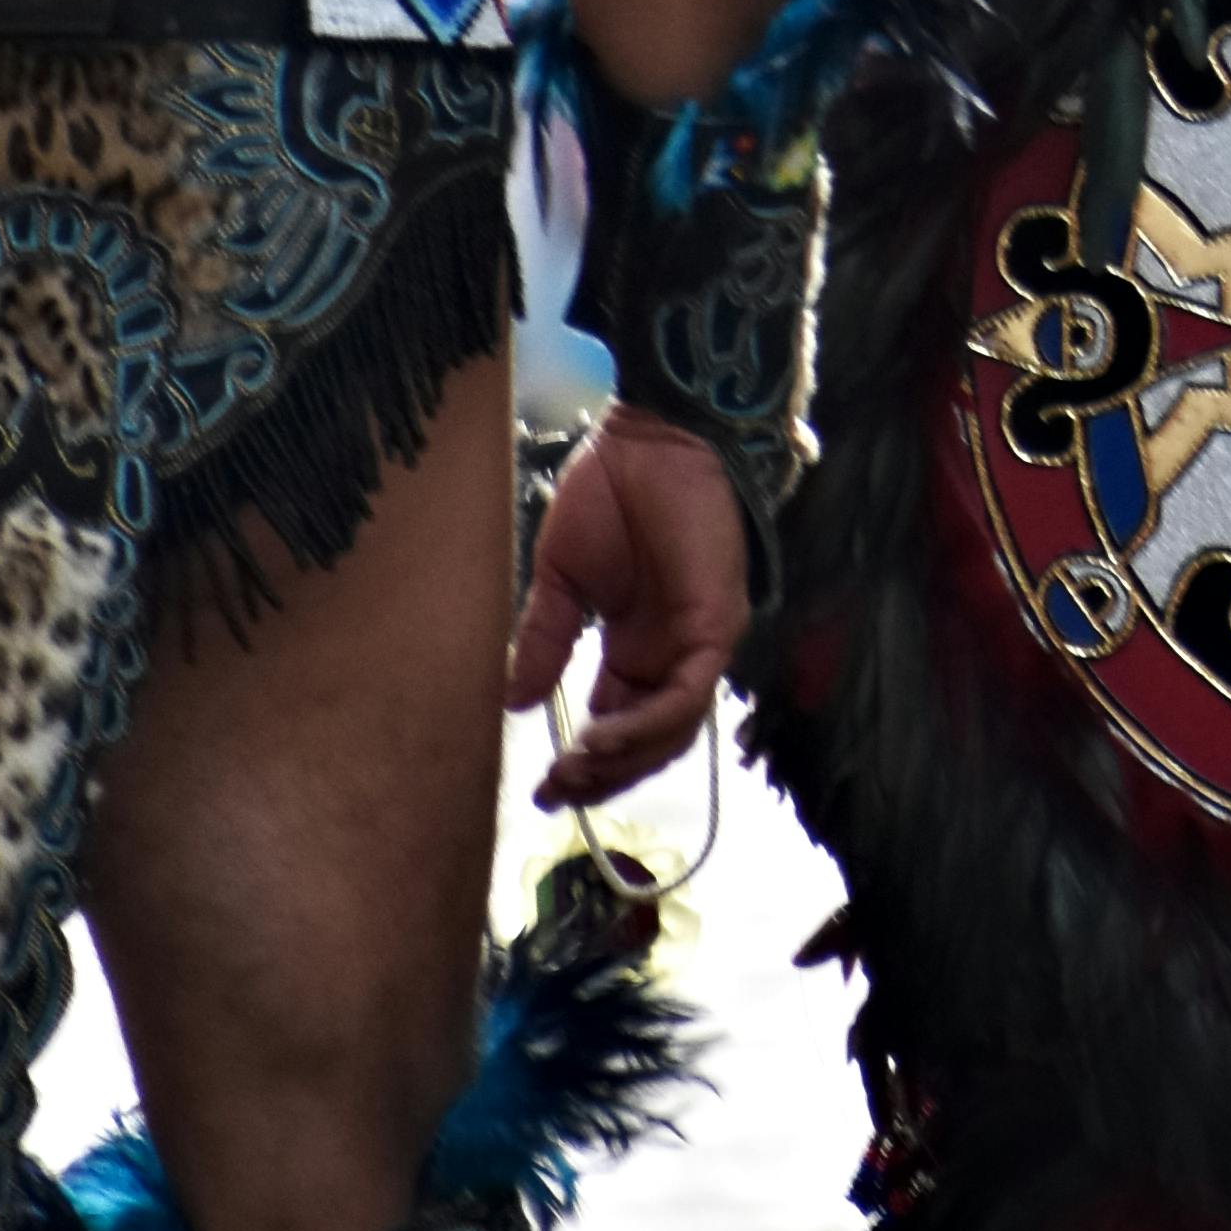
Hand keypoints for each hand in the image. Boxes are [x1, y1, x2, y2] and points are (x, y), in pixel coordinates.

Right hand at [508, 408, 751, 808]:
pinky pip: (685, 696)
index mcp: (638, 644)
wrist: (650, 436)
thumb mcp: (562, 579)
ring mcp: (698, 643)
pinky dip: (645, 725)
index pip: (620, 723)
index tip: (543, 788)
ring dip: (623, 760)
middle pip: (649, 740)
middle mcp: (671, 653)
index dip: (587, 761)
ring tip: (574, 771)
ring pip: (671, 729)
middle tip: (555, 794)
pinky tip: (602, 737)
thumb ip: (544, 640)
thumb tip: (514, 704)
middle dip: (604, 775)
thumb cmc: (610, 490)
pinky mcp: (716, 627)